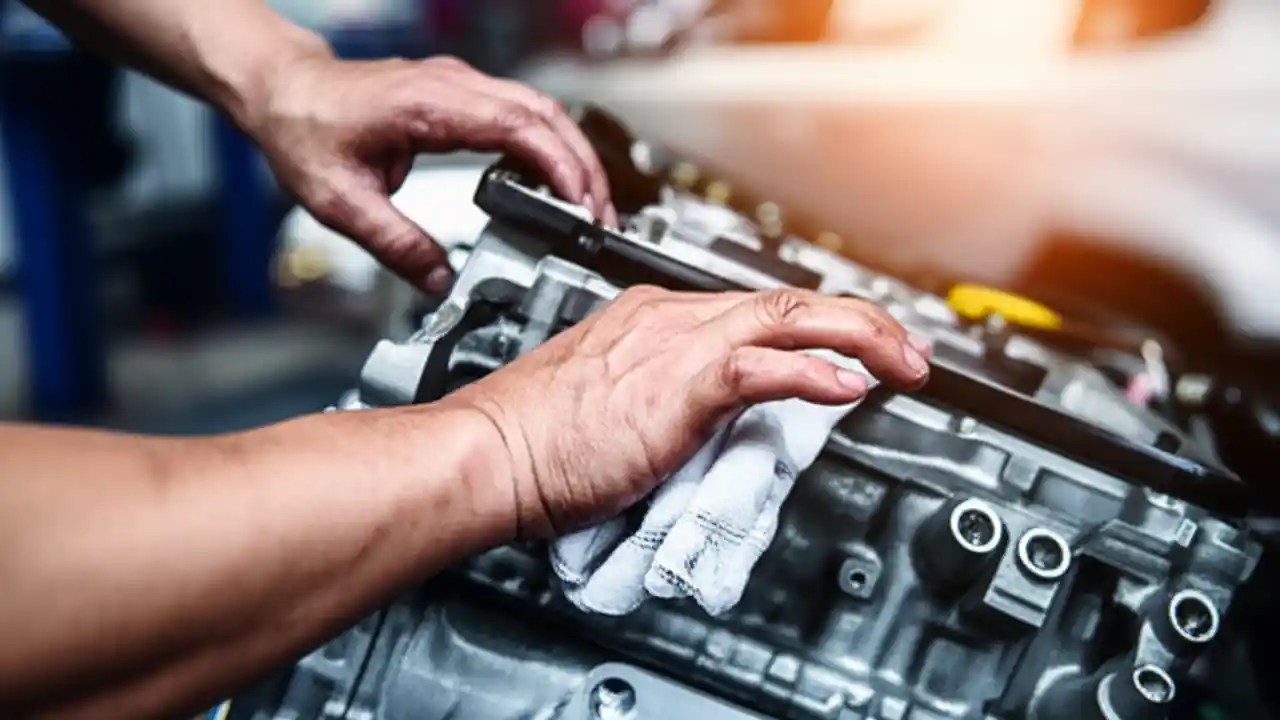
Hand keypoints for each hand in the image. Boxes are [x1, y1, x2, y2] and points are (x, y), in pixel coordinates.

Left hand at [244, 54, 614, 292]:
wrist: (283, 91)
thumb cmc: (305, 130)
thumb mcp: (341, 202)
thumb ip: (396, 245)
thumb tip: (441, 282)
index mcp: (428, 105)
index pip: (518, 126)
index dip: (560, 165)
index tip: (582, 204)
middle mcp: (452, 85)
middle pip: (546, 115)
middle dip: (583, 167)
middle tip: (601, 218)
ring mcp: (460, 84)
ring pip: (540, 109)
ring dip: (572, 155)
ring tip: (589, 205)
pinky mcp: (460, 94)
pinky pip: (521, 112)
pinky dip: (550, 145)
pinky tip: (555, 180)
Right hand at [451, 286, 931, 537]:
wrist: (487, 453)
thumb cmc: (534, 439)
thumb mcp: (611, 404)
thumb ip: (668, 398)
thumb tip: (716, 419)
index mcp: (652, 318)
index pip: (754, 308)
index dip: (815, 327)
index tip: (850, 349)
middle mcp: (668, 318)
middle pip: (784, 300)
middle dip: (858, 321)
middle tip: (904, 352)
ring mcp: (672, 346)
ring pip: (787, 319)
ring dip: (859, 337)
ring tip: (903, 364)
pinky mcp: (675, 386)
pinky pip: (761, 368)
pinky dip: (812, 374)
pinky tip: (848, 387)